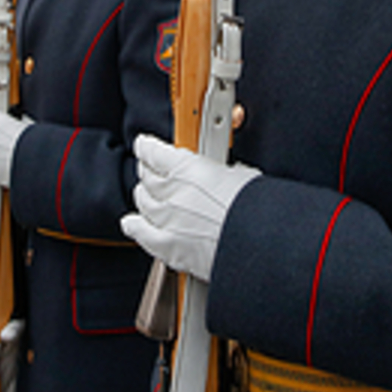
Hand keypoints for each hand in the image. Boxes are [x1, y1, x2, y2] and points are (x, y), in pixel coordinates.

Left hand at [120, 134, 259, 282]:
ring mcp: (167, 220)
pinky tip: (131, 223)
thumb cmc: (257, 211)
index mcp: (187, 169)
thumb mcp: (241, 177)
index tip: (144, 145)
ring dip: (143, 196)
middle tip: (150, 170)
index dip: (146, 147)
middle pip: (146, 177)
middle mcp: (171, 193)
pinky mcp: (169, 247)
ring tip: (146, 194)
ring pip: (142, 202)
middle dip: (147, 171)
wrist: (260, 246)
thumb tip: (221, 175)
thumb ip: (220, 173)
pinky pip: (142, 233)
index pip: (154, 152)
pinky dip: (135, 226)